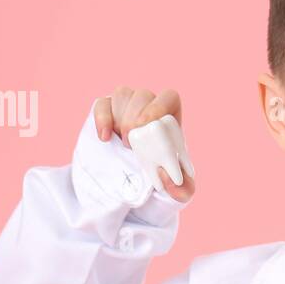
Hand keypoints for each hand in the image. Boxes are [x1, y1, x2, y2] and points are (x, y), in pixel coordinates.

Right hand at [93, 87, 195, 202]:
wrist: (137, 181)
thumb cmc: (161, 176)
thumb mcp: (177, 187)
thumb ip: (182, 188)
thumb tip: (167, 178)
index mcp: (171, 116)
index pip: (169, 97)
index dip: (158, 106)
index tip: (147, 125)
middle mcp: (149, 105)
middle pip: (143, 95)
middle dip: (134, 117)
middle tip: (130, 143)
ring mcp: (127, 106)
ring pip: (122, 95)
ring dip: (120, 117)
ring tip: (121, 143)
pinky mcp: (107, 111)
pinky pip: (102, 103)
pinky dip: (101, 117)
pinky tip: (104, 137)